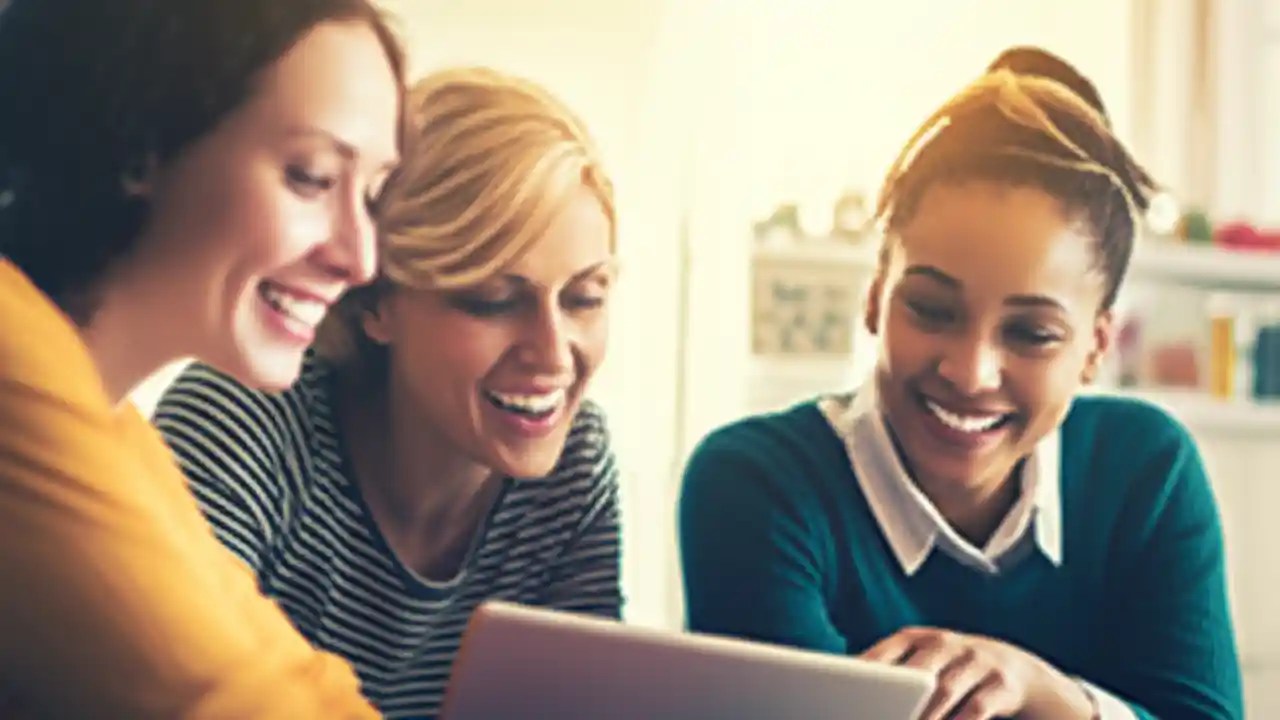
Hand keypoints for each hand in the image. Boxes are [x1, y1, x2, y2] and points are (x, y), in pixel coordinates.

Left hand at [861, 627, 1094, 719]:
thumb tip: (846, 699)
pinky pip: (976, 709)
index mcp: (918, 638)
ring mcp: (976, 660)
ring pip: (944, 691)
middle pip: (916, 672)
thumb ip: (891, 674)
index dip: (865, 672)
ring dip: (925, 717)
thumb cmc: (951, 671)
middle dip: (895, 698)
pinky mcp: (1001, 684)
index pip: (886, 652)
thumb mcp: (924, 664)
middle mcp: (947, 643)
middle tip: (874, 714)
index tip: (845, 693)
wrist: (1017, 671)